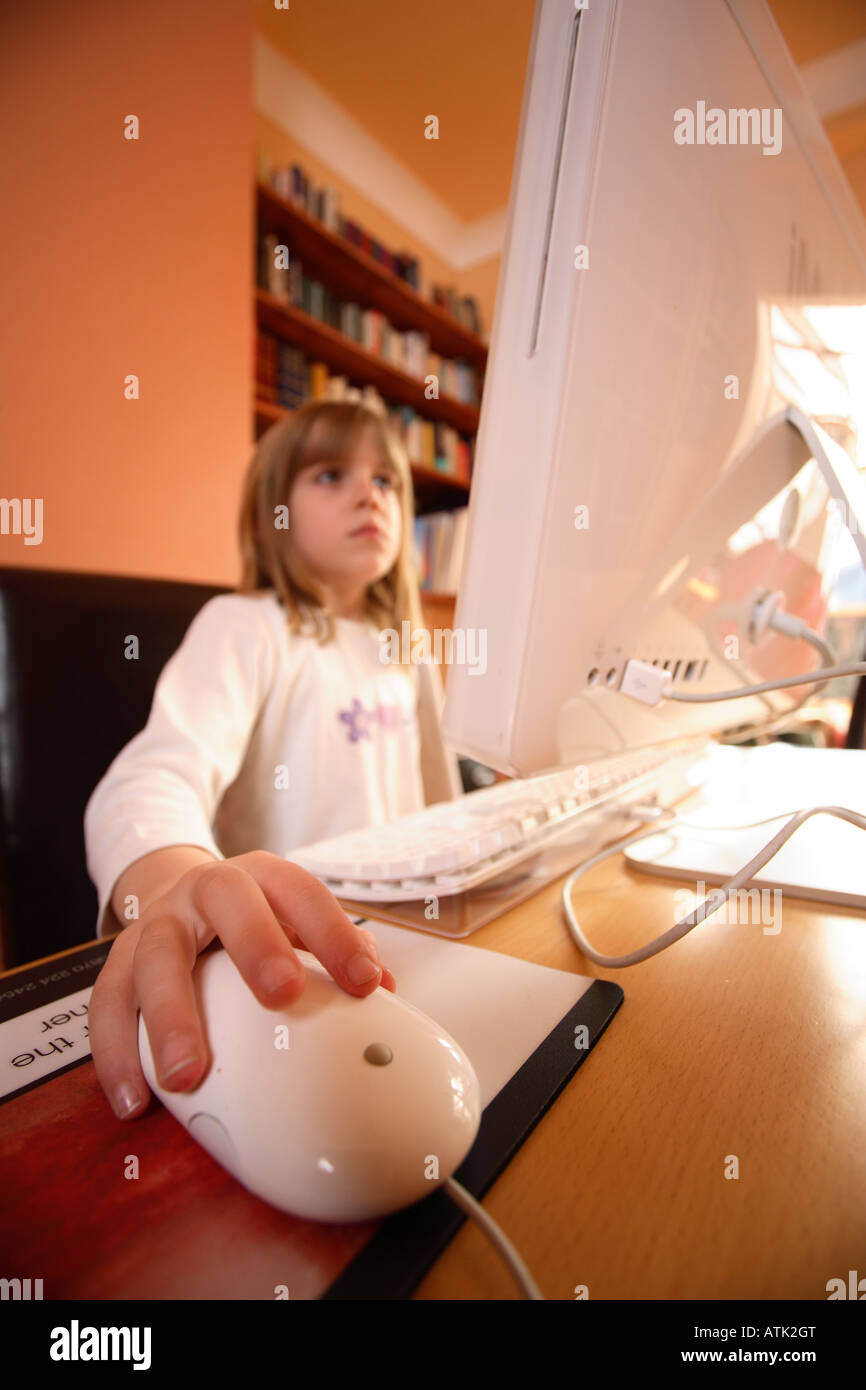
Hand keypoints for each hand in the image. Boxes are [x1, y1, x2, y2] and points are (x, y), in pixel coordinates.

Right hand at [88, 851, 395, 1120]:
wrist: (179, 896)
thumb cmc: (252, 919)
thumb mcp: (293, 922)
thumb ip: (334, 953)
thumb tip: (386, 996)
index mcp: (261, 877)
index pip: (301, 892)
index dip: (334, 933)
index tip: (366, 983)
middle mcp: (206, 889)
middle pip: (227, 899)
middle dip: (256, 944)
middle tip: (282, 995)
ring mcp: (157, 922)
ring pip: (156, 956)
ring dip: (171, 1015)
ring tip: (188, 1074)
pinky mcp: (117, 961)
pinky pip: (108, 1003)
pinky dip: (117, 1053)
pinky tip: (134, 1097)